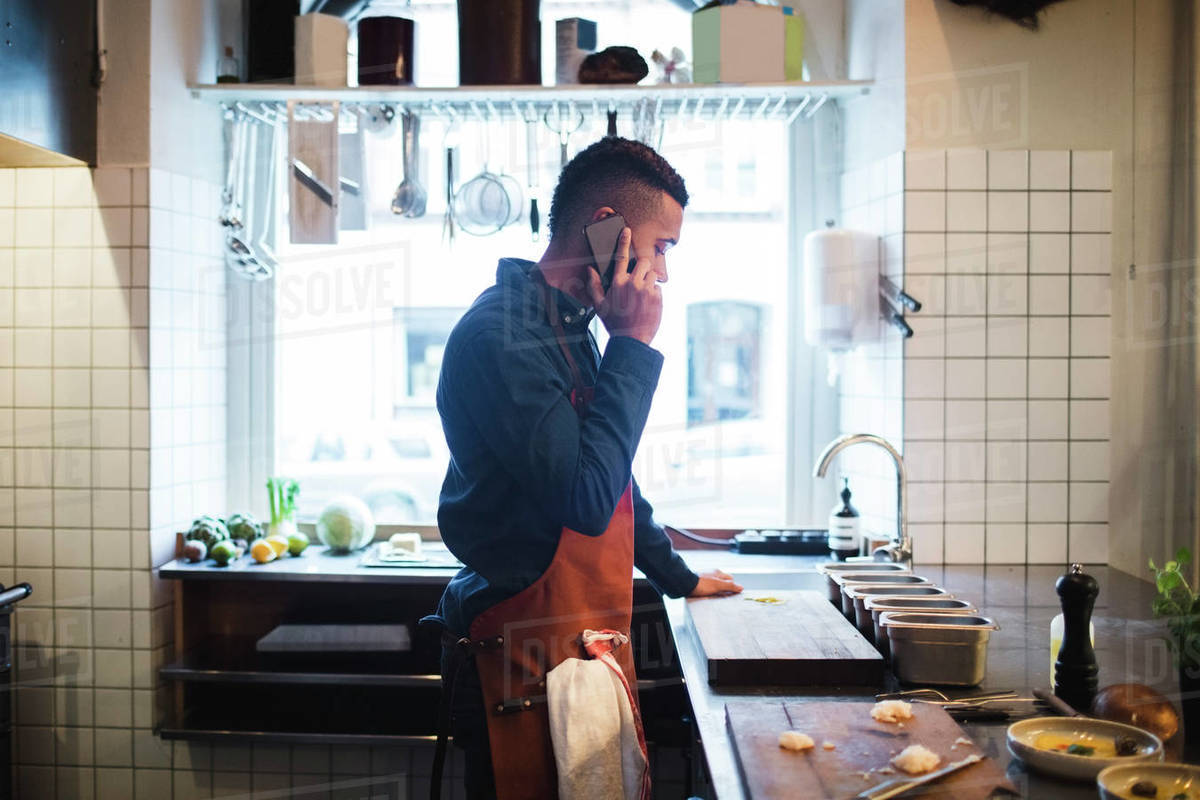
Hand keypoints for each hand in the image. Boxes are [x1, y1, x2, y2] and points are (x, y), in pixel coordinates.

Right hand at [586, 226, 661, 345]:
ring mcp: (647, 290)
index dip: (623, 242)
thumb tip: (590, 270)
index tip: (626, 230)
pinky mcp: (658, 298)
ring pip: (652, 274)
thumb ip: (593, 286)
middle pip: (643, 262)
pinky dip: (654, 293)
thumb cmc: (614, 323)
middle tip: (638, 278)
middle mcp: (633, 284)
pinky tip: (648, 304)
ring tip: (642, 295)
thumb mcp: (599, 305)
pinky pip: (658, 288)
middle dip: (642, 267)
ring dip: (649, 280)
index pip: (620, 257)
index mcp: (617, 283)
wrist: (632, 341)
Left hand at [688, 569, 742, 596]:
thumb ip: (730, 586)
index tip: (733, 594)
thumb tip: (741, 587)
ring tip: (714, 597)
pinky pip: (707, 587)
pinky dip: (709, 591)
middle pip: (723, 582)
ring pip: (715, 585)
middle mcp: (712, 574)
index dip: (732, 586)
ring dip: (716, 591)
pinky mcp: (699, 582)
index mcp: (718, 572)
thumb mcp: (718, 586)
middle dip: (724, 589)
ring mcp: (705, 577)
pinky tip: (706, 595)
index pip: (731, 579)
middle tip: (723, 596)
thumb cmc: (701, 584)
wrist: (685, 584)